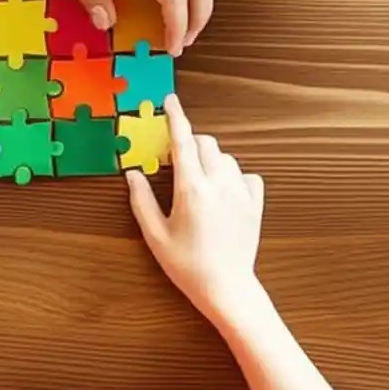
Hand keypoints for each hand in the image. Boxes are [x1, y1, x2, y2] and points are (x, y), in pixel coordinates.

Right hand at [126, 95, 264, 318]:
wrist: (227, 288)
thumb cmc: (187, 265)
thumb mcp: (155, 235)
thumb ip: (141, 200)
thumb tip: (133, 173)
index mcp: (191, 189)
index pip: (183, 142)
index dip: (176, 118)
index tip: (171, 101)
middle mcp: (219, 184)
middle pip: (205, 143)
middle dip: (189, 143)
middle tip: (176, 160)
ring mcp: (240, 193)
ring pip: (226, 157)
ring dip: (210, 160)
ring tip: (198, 182)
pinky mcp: (255, 204)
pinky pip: (246, 175)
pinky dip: (233, 176)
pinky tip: (223, 192)